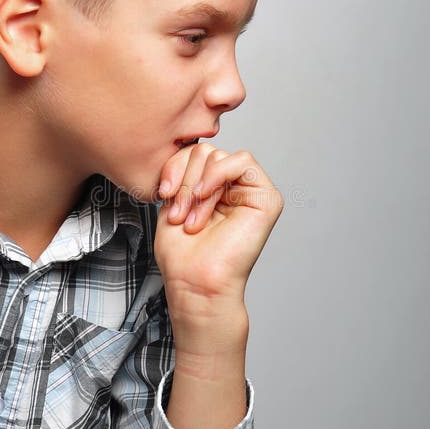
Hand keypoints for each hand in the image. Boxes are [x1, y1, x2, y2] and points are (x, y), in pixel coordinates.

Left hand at [155, 142, 283, 316]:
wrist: (194, 283)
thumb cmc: (182, 254)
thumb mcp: (174, 200)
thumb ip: (184, 171)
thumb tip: (190, 146)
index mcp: (212, 189)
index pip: (194, 154)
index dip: (174, 167)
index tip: (162, 192)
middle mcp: (233, 188)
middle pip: (205, 151)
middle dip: (185, 181)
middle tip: (179, 213)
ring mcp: (251, 192)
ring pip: (218, 156)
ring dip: (197, 186)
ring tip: (192, 218)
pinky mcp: (267, 198)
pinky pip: (243, 161)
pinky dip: (217, 174)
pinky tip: (205, 195)